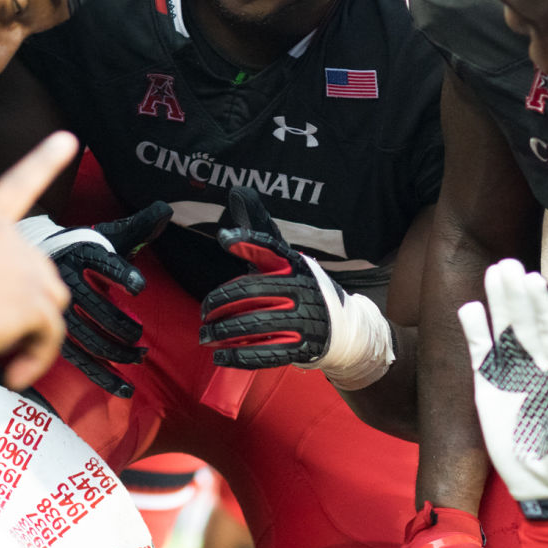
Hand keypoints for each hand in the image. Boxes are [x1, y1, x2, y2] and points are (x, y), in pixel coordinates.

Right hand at [0, 117, 74, 389]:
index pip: (13, 186)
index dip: (42, 162)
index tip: (69, 141)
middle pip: (36, 266)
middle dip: (25, 303)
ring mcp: (19, 264)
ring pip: (50, 299)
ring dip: (34, 331)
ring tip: (5, 358)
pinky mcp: (29, 301)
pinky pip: (51, 333)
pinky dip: (38, 357)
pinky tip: (15, 374)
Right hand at [19, 201, 171, 397]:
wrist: (33, 260)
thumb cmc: (81, 248)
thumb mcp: (107, 235)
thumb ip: (138, 226)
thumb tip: (167, 209)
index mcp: (80, 253)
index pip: (102, 263)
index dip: (120, 274)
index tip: (138, 286)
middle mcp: (66, 282)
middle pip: (95, 307)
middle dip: (121, 324)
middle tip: (139, 334)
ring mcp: (59, 312)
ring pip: (88, 337)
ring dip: (116, 350)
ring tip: (139, 355)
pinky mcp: (57, 335)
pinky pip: (81, 360)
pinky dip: (103, 376)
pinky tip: (125, 389)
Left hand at [199, 187, 394, 387]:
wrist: (345, 328)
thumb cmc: (301, 287)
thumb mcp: (283, 257)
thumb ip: (258, 231)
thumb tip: (238, 191)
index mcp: (295, 263)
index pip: (271, 248)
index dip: (248, 243)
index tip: (225, 239)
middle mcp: (302, 288)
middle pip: (254, 291)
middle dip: (221, 302)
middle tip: (202, 313)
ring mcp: (305, 318)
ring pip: (257, 324)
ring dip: (226, 332)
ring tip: (205, 336)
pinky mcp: (304, 346)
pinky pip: (268, 352)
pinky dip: (241, 356)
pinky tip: (221, 356)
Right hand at [459, 259, 547, 519]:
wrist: (542, 484)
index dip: (542, 307)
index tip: (534, 281)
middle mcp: (535, 366)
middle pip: (526, 322)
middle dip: (518, 294)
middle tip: (507, 265)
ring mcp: (510, 373)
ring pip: (503, 330)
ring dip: (499, 302)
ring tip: (493, 272)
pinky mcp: (487, 387)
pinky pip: (479, 353)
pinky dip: (474, 331)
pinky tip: (468, 309)